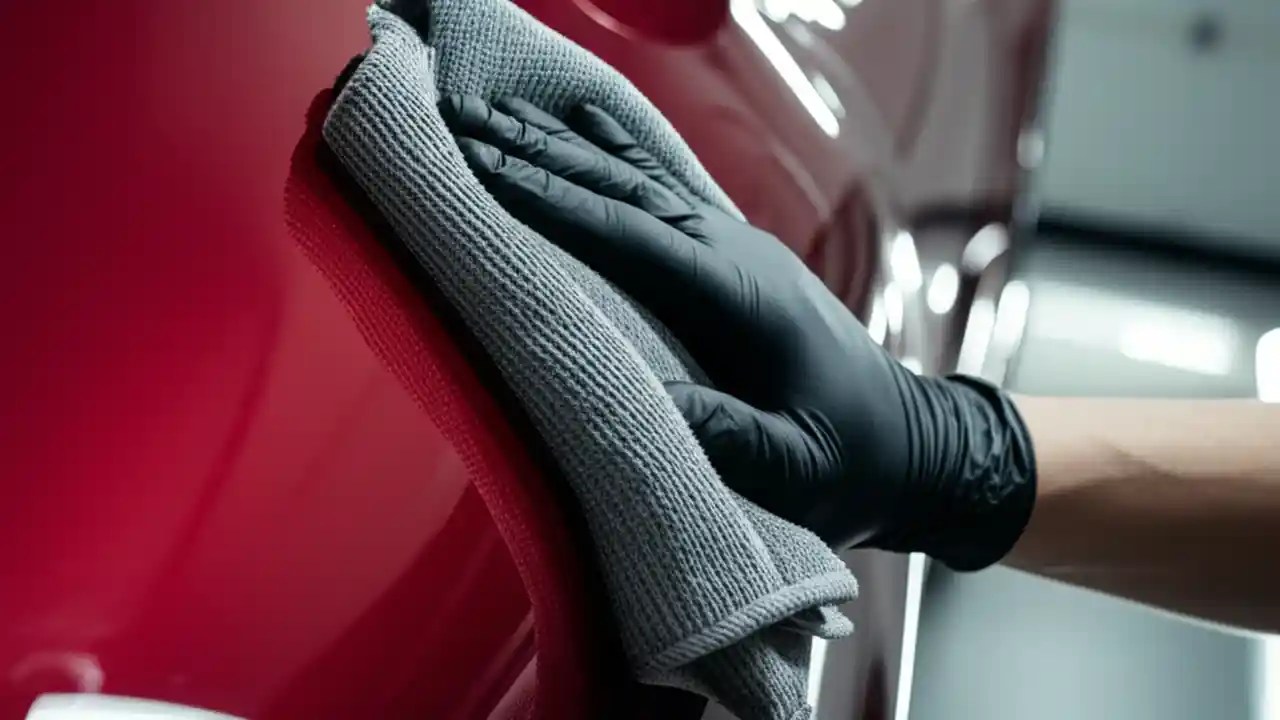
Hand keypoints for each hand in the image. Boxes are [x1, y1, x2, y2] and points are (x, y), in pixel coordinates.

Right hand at [440, 95, 1035, 569]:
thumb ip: (735, 437)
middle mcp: (738, 255)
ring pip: (639, 180)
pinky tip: (584, 123)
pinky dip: (616, 152)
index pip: (632, 236)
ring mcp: (740, 249)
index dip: (555, 200)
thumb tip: (649, 402)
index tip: (486, 166)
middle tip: (465, 118)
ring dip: (564, 145)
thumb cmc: (854, 464)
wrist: (915, 445)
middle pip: (623, 190)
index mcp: (744, 298)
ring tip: (498, 110)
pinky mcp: (738, 258)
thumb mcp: (801, 470)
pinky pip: (665, 191)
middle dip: (538, 154)